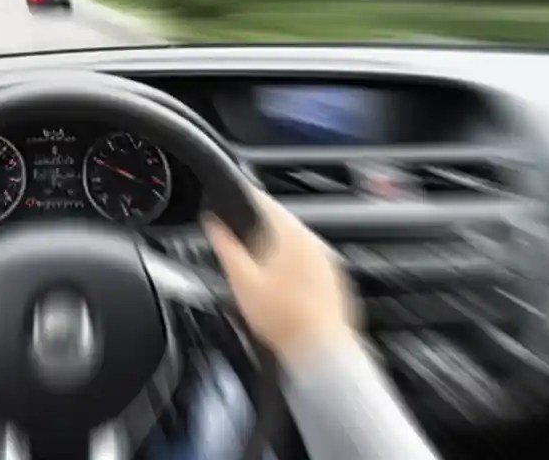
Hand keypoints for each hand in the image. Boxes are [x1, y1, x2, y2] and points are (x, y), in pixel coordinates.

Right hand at [203, 188, 359, 366]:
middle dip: (260, 228)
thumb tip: (213, 224)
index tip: (232, 199)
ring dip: (278, 248)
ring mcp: (328, 261)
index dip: (244, 198)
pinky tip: (283, 289)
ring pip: (296, 243)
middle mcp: (315, 242)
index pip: (265, 202)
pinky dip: (295, 267)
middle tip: (240, 241)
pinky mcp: (335, 280)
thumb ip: (225, 247)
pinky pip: (310, 262)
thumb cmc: (282, 319)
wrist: (320, 351)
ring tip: (260, 270)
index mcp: (291, 235)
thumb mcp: (242, 281)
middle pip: (281, 222)